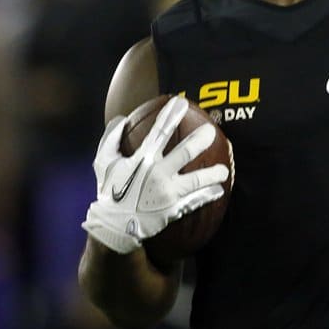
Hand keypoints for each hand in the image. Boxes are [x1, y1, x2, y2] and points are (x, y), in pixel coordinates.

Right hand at [82, 96, 229, 253]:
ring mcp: (167, 194)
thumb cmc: (109, 191)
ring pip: (196, 181)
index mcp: (142, 160)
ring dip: (212, 174)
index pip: (159, 132)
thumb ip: (111, 138)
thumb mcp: (104, 163)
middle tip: (212, 130)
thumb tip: (121, 118)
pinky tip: (219, 190)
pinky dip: (208, 196)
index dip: (170, 115)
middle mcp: (157, 175)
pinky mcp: (173, 210)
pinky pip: (194, 202)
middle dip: (200, 140)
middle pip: (184, 154)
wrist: (113, 227)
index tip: (181, 102)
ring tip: (225, 169)